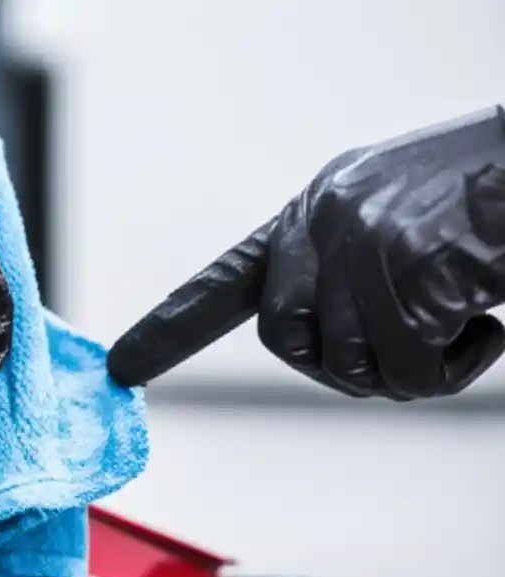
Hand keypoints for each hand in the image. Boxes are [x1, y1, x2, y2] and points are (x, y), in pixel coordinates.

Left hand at [108, 107, 504, 398]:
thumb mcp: (394, 213)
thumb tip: (324, 331)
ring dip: (414, 370)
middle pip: (286, 340)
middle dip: (341, 367)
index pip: (230, 278)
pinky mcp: (406, 274)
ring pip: (351, 366)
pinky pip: (411, 371)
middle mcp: (324, 225)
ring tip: (464, 326)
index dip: (174, 326)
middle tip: (412, 350)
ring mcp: (360, 248)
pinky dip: (456, 368)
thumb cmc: (481, 188)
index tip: (124, 363)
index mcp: (317, 212)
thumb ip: (343, 263)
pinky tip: (488, 327)